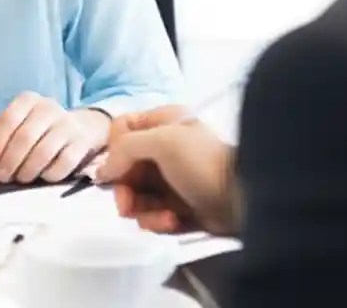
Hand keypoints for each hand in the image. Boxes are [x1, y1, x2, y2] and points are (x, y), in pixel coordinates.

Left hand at [0, 92, 110, 183]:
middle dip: (9, 162)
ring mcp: (68, 125)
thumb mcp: (13, 127)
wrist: (80, 128)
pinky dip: (49, 175)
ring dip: (27, 171)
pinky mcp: (82, 143)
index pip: (7, 120)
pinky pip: (63, 164)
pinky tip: (41, 177)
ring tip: (20, 178)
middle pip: (24, 138)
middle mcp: (49, 108)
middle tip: (2, 177)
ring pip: (43, 152)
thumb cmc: (37, 129)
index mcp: (28, 100)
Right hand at [95, 106, 238, 235]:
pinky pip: (151, 215)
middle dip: (124, 190)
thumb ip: (125, 148)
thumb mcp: (163, 142)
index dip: (113, 150)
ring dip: (142, 210)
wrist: (245, 201)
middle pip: (124, 168)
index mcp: (163, 124)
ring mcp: (170, 180)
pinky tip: (173, 222)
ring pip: (134, 195)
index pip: (121, 130)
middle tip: (127, 206)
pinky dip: (157, 221)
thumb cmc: (203, 163)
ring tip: (163, 218)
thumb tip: (101, 171)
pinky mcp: (177, 208)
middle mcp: (164, 149)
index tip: (114, 170)